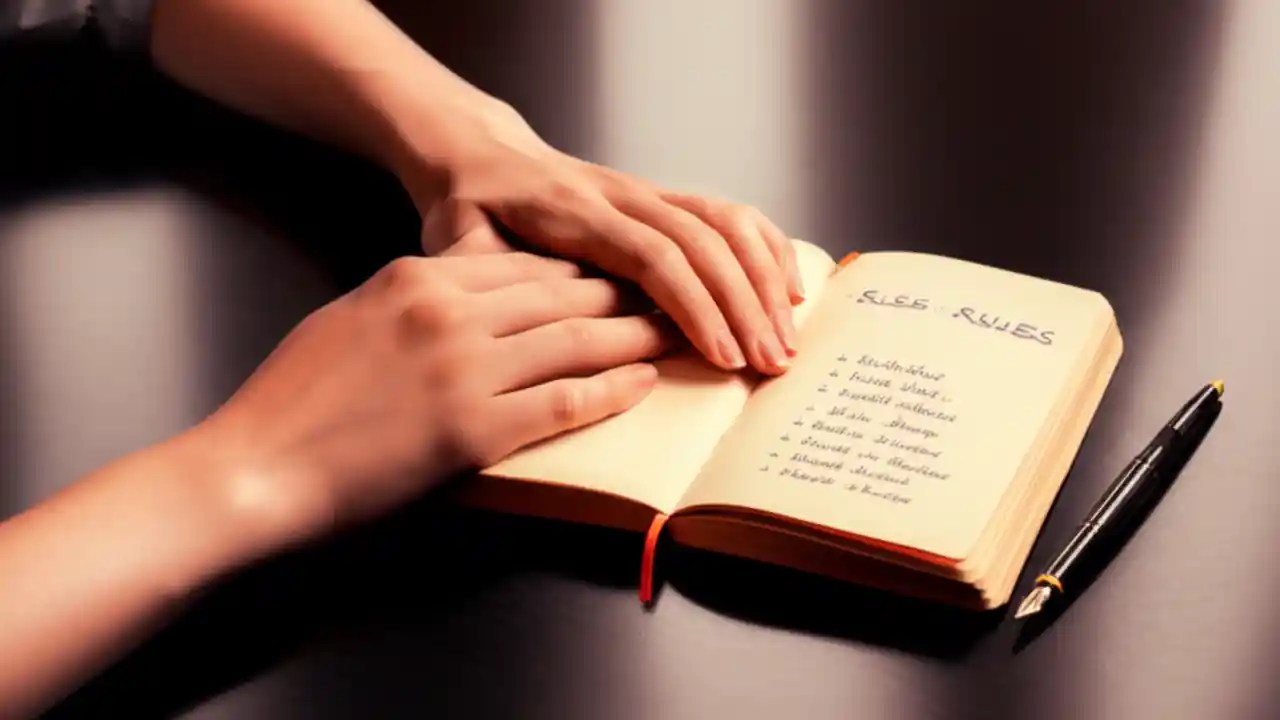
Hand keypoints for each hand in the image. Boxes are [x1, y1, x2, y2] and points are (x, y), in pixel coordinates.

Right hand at [195, 252, 670, 547]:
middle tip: (670, 293)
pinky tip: (643, 382)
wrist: (259, 462)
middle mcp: (450, 312)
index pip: (524, 263)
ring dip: (634, 335)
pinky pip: (562, 402)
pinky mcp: (475, 430)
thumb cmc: (295, 395)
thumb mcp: (355, 314)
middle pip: (562, 294)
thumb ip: (417, 296)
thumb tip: (468, 292)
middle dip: (624, 293)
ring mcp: (466, 369)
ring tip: (677, 331)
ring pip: (574, 340)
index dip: (582, 269)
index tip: (619, 272)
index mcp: (419, 278)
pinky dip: (611, 390)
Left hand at [409, 102, 802, 376]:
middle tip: (772, 364)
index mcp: (574, 211)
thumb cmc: (469, 208)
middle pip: (703, 244)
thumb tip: (509, 319)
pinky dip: (766, 248)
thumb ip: (479, 276)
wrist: (483, 158)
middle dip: (745, 306)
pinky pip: (729, 215)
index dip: (694, 306)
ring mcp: (648, 193)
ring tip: (788, 337)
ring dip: (764, 281)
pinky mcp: (664, 200)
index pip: (653, 256)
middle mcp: (622, 195)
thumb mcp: (455, 242)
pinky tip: (790, 288)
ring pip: (725, 225)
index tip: (724, 355)